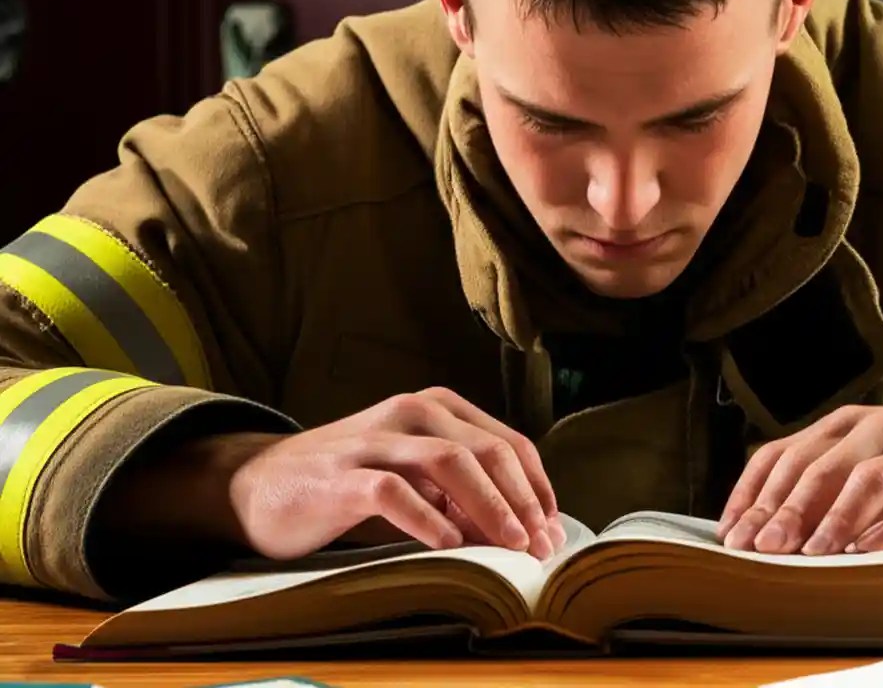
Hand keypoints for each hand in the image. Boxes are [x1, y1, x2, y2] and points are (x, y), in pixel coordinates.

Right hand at [100, 388, 566, 562]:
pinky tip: (449, 545)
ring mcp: (373, 440)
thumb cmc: (349, 484)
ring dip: (489, 506)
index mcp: (435, 408)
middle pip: (487, 449)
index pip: (507, 442)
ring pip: (450, 461)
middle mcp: (409, 412)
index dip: (536, 487)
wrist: (260, 486)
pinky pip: (393, 492)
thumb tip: (522, 530)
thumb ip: (462, 493)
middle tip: (539, 545)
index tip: (551, 530)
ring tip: (509, 545)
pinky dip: (429, 519)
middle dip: (522, 500)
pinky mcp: (341, 476)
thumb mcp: (415, 480)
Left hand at [716, 406, 882, 566]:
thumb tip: (759, 525)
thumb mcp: (874, 471)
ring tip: (810, 554)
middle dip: (784, 510)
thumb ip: (827, 485)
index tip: (732, 534)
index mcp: (851, 424)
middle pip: (820, 466)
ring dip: (833, 519)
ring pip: (869, 479)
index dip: (753, 493)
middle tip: (761, 549)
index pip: (786, 453)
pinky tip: (866, 551)